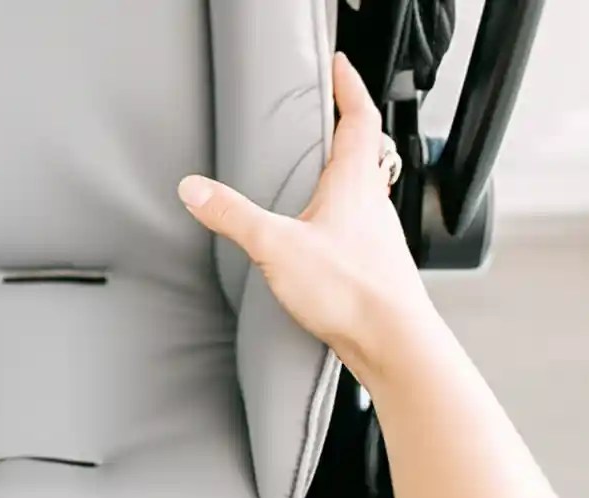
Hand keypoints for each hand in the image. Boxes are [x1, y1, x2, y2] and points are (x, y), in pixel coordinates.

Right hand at [177, 53, 437, 387]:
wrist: (394, 341)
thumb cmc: (351, 290)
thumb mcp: (278, 246)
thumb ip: (234, 215)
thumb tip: (195, 188)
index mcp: (353, 183)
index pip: (358, 117)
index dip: (349, 86)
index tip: (338, 66)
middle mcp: (372, 202)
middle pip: (367, 149)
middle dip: (349, 125)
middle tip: (331, 110)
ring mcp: (376, 234)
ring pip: (366, 187)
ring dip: (348, 169)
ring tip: (324, 167)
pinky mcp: (374, 263)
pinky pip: (360, 223)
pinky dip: (344, 212)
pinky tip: (325, 232)